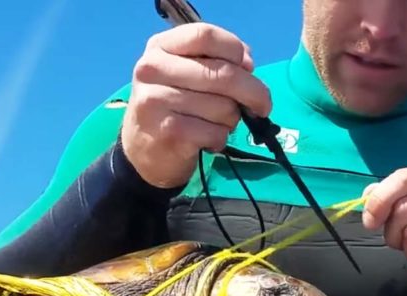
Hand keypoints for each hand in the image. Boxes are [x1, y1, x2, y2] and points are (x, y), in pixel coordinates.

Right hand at [121, 23, 271, 187]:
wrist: (144, 150)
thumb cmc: (176, 106)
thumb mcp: (189, 74)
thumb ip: (219, 61)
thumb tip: (248, 65)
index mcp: (160, 47)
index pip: (206, 35)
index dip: (235, 50)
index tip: (249, 67)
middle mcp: (152, 69)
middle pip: (222, 73)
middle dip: (253, 92)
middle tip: (263, 106)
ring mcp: (157, 101)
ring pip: (224, 107)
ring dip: (231, 120)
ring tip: (214, 124)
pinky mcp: (169, 132)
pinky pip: (217, 132)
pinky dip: (220, 139)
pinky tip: (206, 140)